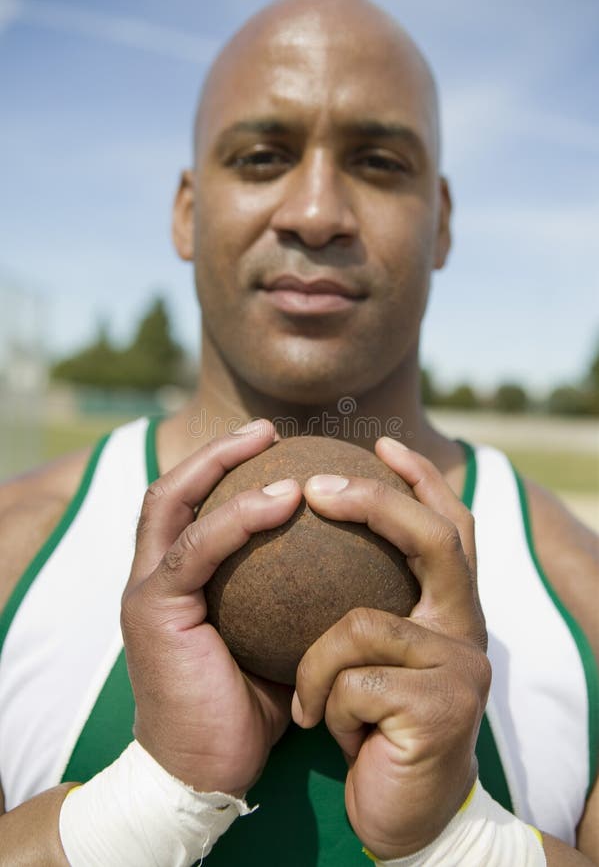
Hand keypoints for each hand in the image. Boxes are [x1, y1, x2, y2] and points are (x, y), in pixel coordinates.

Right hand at [121, 420, 302, 797]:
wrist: (206, 770)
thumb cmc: (249, 704)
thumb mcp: (275, 636)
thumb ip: (291, 594)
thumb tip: (350, 558)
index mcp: (178, 579)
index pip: (193, 505)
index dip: (225, 467)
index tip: (275, 445)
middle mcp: (154, 574)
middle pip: (171, 488)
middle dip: (216, 451)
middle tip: (267, 430)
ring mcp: (147, 589)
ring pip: (171, 503)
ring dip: (221, 467)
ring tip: (270, 446)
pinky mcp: (152, 610)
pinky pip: (196, 550)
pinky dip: (237, 519)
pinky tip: (282, 501)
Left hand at [293, 437, 489, 859]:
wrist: (400, 818)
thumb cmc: (370, 730)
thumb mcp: (362, 658)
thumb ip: (358, 602)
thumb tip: (306, 539)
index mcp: (449, 612)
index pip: (446, 526)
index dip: (420, 479)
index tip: (380, 443)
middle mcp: (468, 630)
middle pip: (434, 538)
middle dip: (373, 503)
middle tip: (315, 488)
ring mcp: (462, 668)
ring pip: (362, 623)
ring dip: (316, 667)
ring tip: (306, 703)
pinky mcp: (442, 709)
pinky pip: (350, 682)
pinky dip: (322, 707)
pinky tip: (338, 739)